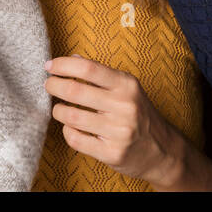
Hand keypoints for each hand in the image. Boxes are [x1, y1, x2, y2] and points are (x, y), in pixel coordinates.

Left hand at [43, 55, 184, 186]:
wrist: (162, 151)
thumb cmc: (139, 114)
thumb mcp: (128, 88)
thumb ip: (101, 74)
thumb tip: (73, 58)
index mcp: (127, 85)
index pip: (89, 69)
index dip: (63, 65)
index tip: (49, 66)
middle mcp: (125, 106)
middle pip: (75, 91)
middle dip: (54, 86)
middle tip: (48, 85)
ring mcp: (119, 132)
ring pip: (72, 117)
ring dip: (58, 111)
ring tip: (58, 108)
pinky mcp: (111, 153)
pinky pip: (76, 139)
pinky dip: (67, 131)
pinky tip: (70, 127)